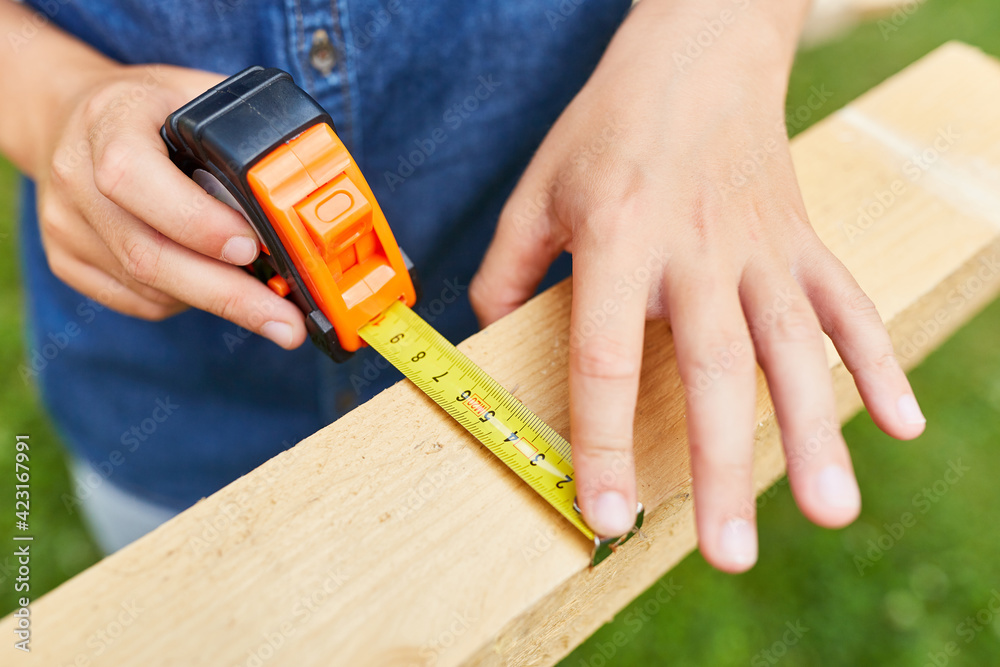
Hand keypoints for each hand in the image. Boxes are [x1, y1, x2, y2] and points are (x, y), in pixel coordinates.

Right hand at [33, 64, 306, 346]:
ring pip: (149, 287)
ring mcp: (65, 225)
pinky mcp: (69, 262)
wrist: (74, 119)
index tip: (251, 248)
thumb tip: (315, 178)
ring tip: (272, 311)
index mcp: (109, 120)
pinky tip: (217, 287)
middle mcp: (75, 175)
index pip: (134, 177)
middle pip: (147, 254)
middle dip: (228, 295)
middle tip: (287, 322)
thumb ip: (245, 130)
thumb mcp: (196, 94)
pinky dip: (188, 301)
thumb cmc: (153, 110)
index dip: (195, 220)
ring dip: (218, 303)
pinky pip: (140, 301)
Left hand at [470, 1, 925, 571]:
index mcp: (618, 239)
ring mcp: (759, 248)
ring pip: (792, 349)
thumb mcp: (538, 187)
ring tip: (829, 511)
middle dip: (721, 468)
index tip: (605, 515)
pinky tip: (897, 425)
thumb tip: (482, 337)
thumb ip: (506, 266)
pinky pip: (846, 304)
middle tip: (728, 553)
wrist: (698, 52)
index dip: (603, 442)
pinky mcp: (800, 242)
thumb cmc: (610, 123)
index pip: (606, 358)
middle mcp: (695, 251)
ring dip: (813, 432)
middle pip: (714, 371)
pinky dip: (876, 362)